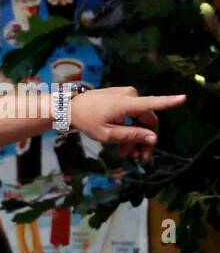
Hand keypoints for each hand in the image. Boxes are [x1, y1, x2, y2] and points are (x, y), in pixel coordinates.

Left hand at [69, 86, 186, 163]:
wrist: (69, 108)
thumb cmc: (86, 121)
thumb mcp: (107, 134)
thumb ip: (131, 136)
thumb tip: (153, 138)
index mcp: (127, 103)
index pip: (152, 103)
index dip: (169, 102)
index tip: (183, 99)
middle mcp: (130, 95)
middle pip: (147, 120)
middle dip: (144, 140)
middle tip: (138, 158)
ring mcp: (126, 94)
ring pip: (139, 119)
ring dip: (135, 136)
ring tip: (125, 154)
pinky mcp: (122, 97)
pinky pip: (132, 114)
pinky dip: (129, 128)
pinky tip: (122, 143)